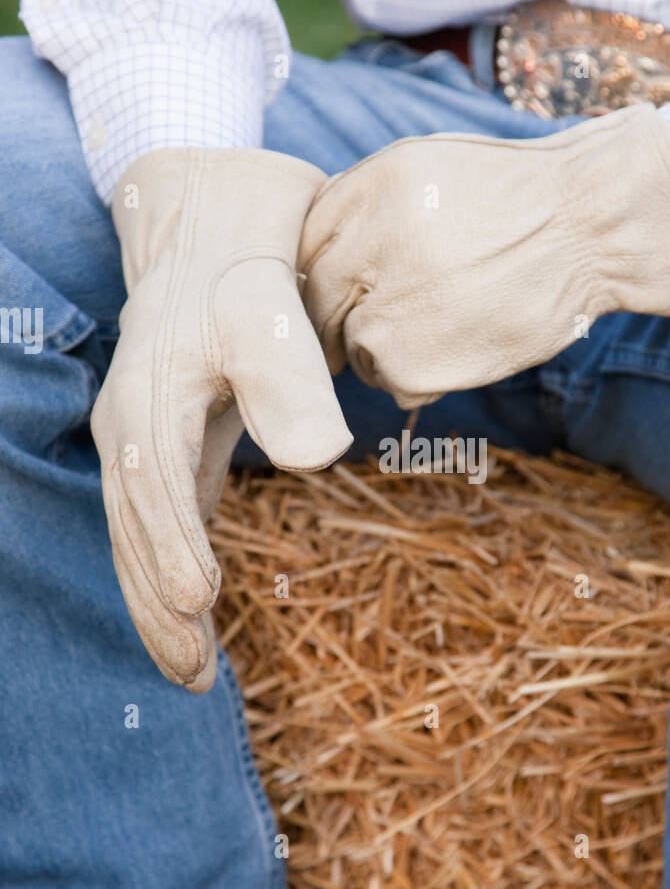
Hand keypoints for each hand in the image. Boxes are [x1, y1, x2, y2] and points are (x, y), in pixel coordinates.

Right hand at [91, 148, 352, 691]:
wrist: (220, 209)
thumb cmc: (247, 255)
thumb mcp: (269, 306)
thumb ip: (287, 378)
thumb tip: (315, 458)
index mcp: (147, 399)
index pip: (154, 493)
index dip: (171, 552)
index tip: (199, 608)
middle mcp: (135, 425)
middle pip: (135, 533)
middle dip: (157, 607)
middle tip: (193, 678)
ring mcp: (149, 434)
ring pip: (143, 534)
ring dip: (160, 599)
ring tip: (192, 667)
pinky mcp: (175, 436)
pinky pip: (164, 515)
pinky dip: (175, 562)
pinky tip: (196, 599)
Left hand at [298, 104, 669, 408]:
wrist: (593, 225)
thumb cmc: (512, 198)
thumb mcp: (424, 173)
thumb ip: (359, 213)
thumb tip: (309, 274)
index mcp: (363, 190)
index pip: (301, 250)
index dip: (318, 277)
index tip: (339, 293)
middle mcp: (363, 244)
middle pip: (315, 303)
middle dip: (341, 318)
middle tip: (386, 320)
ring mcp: (383, 305)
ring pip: (353, 347)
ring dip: (385, 348)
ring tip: (446, 321)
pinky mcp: (408, 360)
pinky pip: (390, 381)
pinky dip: (418, 375)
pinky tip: (462, 344)